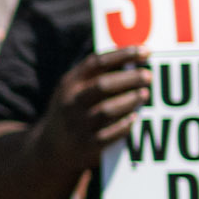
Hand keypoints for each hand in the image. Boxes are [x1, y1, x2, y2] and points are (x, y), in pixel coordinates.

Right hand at [37, 45, 150, 176]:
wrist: (50, 147)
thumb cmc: (72, 110)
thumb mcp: (72, 89)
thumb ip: (94, 75)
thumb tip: (133, 61)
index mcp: (70, 83)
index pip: (96, 62)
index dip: (123, 55)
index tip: (146, 52)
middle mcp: (72, 102)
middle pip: (102, 85)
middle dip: (129, 79)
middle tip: (148, 76)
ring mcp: (78, 124)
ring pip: (107, 110)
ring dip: (129, 101)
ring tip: (144, 94)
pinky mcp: (86, 144)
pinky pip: (108, 135)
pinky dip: (123, 126)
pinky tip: (134, 118)